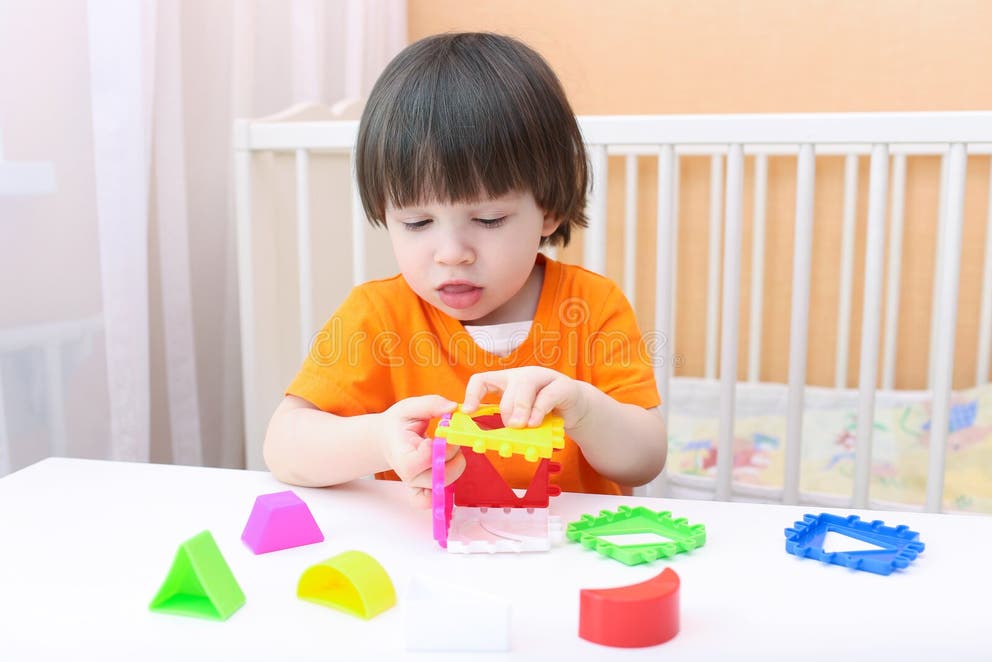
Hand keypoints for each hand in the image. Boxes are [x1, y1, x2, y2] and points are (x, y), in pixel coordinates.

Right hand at [379, 395, 463, 507]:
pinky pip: (432, 501)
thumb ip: (432, 405)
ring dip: (454, 467)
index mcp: (403, 454)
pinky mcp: (422, 490)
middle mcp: (409, 475)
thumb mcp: (410, 408)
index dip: (442, 446)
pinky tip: (446, 469)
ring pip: (442, 487)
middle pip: (440, 476)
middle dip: (453, 455)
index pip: (427, 458)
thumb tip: (453, 408)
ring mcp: (416, 485)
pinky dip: (443, 492)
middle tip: (450, 438)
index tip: (444, 431)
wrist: (387, 439)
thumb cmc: (398, 425)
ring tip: (448, 450)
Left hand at [461, 367, 589, 429]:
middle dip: (506, 410)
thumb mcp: (521, 417)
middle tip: (510, 428)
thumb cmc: (544, 413)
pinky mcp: (562, 386)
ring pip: (525, 385)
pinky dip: (538, 411)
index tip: (468, 412)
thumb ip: (508, 424)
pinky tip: (535, 423)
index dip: (472, 394)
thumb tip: (489, 441)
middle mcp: (523, 376)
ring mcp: (544, 377)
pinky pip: (547, 396)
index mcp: (507, 381)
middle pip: (508, 386)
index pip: (482, 379)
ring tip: (520, 426)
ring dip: (520, 408)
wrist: (576, 408)